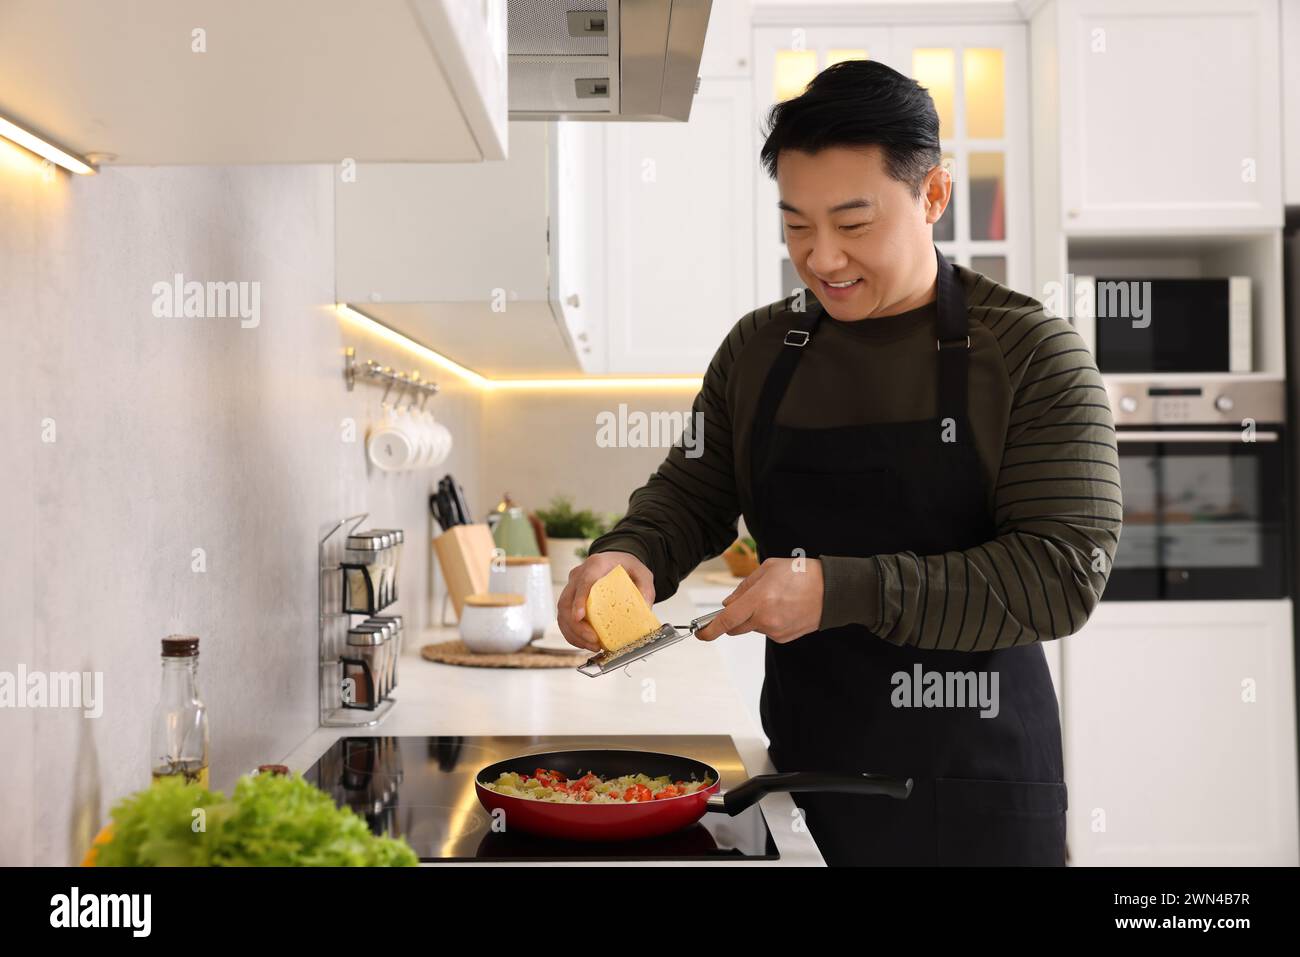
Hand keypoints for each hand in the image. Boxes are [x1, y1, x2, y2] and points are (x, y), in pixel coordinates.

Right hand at [556, 551, 655, 652]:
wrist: (616, 561)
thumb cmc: (626, 567)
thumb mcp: (643, 573)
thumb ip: (645, 589)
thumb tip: (645, 609)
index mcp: (596, 565)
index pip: (583, 582)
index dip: (579, 600)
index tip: (579, 617)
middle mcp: (578, 575)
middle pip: (567, 601)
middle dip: (577, 626)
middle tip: (594, 641)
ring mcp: (572, 587)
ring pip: (562, 613)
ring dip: (574, 633)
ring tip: (592, 646)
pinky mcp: (570, 599)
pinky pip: (564, 619)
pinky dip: (572, 634)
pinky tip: (585, 643)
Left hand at [695, 558, 822, 643]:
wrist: (832, 592)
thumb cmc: (802, 575)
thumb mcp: (768, 569)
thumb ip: (744, 587)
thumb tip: (729, 603)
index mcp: (759, 600)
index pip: (726, 620)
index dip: (709, 629)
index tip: (700, 633)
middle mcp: (765, 619)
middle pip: (735, 627)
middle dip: (733, 618)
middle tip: (744, 603)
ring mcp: (775, 631)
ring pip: (752, 627)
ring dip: (754, 616)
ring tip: (774, 599)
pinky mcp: (784, 637)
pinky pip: (766, 630)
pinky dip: (768, 621)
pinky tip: (782, 608)